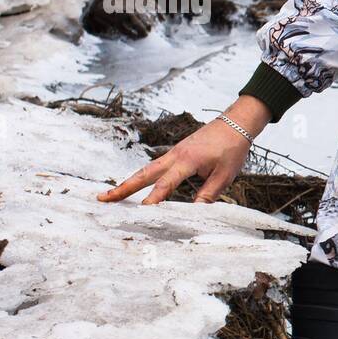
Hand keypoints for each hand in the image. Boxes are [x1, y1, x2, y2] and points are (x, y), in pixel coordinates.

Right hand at [97, 96, 271, 204]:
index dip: (154, 199)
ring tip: (110, 195)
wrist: (234, 124)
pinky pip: (154, 167)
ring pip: (146, 170)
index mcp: (187, 161)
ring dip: (128, 182)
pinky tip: (134, 185)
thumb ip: (208, 194)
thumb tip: (195, 214)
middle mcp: (175, 156)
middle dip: (124, 188)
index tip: (141, 212)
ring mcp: (173, 153)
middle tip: (103, 199)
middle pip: (144, 174)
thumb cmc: (232, 149)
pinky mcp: (176, 153)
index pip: (166, 184)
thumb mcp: (225, 175)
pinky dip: (142, 176)